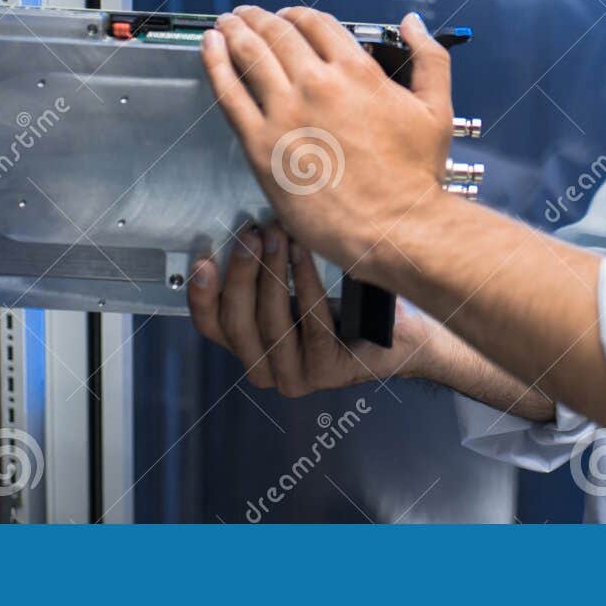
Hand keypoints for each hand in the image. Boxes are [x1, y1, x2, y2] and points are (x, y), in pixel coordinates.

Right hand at [187, 222, 439, 395]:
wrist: (404, 334)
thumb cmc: (347, 305)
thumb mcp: (295, 289)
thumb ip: (265, 276)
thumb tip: (242, 228)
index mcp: (250, 350)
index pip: (212, 326)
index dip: (201, 293)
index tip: (203, 256)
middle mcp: (266, 370)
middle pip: (237, 323)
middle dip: (241, 273)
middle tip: (251, 233)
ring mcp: (295, 378)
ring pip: (271, 324)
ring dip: (272, 273)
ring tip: (276, 234)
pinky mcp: (326, 373)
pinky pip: (311, 324)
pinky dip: (306, 282)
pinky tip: (303, 253)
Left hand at [201, 5, 454, 271]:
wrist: (395, 227)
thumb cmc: (415, 177)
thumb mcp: (436, 108)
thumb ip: (429, 57)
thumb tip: (412, 23)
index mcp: (357, 71)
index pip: (316, 23)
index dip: (297, 15)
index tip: (288, 17)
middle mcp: (317, 84)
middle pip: (277, 33)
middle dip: (259, 18)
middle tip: (246, 14)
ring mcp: (286, 113)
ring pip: (250, 55)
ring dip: (234, 31)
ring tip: (225, 23)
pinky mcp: (262, 146)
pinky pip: (229, 94)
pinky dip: (215, 64)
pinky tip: (209, 48)